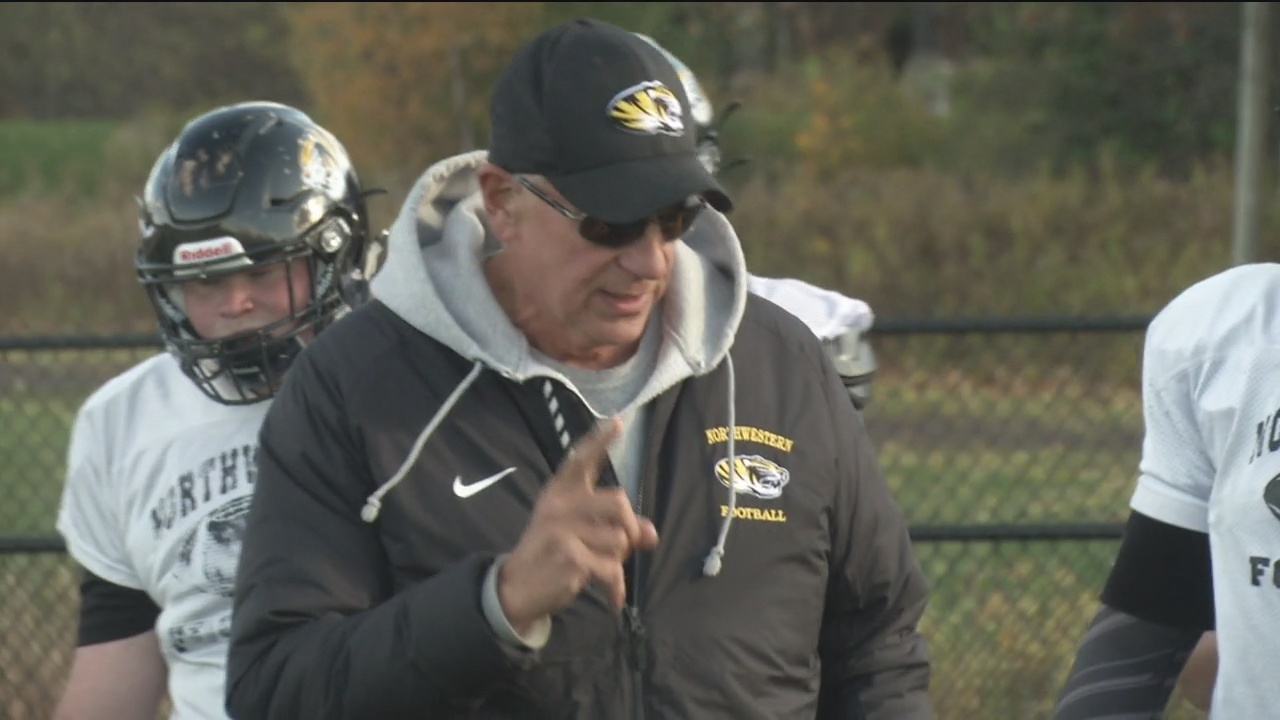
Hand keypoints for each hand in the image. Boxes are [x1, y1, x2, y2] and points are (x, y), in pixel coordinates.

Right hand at [498, 417, 658, 633]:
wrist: (516, 589)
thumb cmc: (552, 554)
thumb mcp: (580, 534)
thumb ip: (616, 527)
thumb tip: (651, 534)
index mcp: (560, 492)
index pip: (581, 459)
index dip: (600, 440)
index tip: (617, 421)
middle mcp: (560, 505)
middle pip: (619, 502)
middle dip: (630, 528)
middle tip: (622, 547)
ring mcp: (563, 530)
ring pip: (620, 540)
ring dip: (619, 561)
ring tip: (598, 570)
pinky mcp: (571, 557)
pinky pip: (613, 570)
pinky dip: (617, 589)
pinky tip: (612, 599)